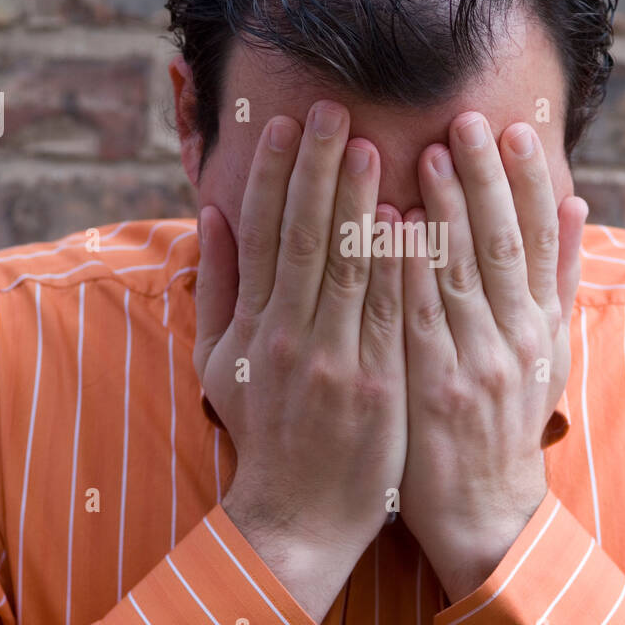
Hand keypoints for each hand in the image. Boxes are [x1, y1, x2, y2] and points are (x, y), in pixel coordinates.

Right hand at [194, 101, 407, 620]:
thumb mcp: (221, 360)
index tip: (284, 124)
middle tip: (333, 110)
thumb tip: (214, 212)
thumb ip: (221, 285)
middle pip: (305, 238)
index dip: (272, 176)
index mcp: (253, 325)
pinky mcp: (378, 384)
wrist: (297, 513)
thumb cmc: (263, 428)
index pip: (264, 235)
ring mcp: (335, 361)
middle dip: (318, 170)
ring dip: (359, 203)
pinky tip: (410, 218)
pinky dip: (397, 264)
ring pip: (348, 269)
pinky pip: (390, 312)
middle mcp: (290, 337)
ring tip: (373, 145)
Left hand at [398, 113, 586, 602]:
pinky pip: (419, 320)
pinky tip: (390, 229)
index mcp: (543, 323)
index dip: (527, 182)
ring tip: (426, 155)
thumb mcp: (550, 350)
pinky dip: (407, 272)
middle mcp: (518, 339)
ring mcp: (478, 365)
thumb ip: (560, 277)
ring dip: (445, 212)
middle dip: (484, 180)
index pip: (538, 239)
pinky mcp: (435, 390)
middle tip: (465, 120)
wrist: (487, 509)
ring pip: (461, 276)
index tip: (513, 130)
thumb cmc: (508, 418)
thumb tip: (576, 203)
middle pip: (502, 246)